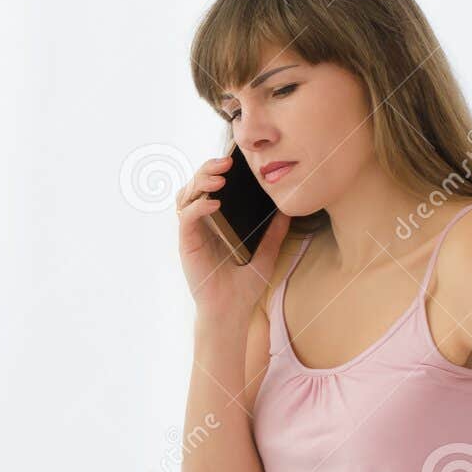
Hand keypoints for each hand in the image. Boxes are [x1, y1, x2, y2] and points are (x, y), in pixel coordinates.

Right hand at [176, 153, 288, 320]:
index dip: (217, 169)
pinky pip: (186, 217)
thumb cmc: (245, 285)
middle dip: (207, 168)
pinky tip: (215, 203)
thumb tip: (287, 209)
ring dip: (199, 182)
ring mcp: (192, 232)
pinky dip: (198, 206)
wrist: (232, 310)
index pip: (210, 186)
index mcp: (217, 221)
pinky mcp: (186, 243)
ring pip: (185, 196)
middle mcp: (201, 223)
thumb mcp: (267, 252)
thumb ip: (275, 232)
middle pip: (194, 184)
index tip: (236, 161)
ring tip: (220, 179)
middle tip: (226, 162)